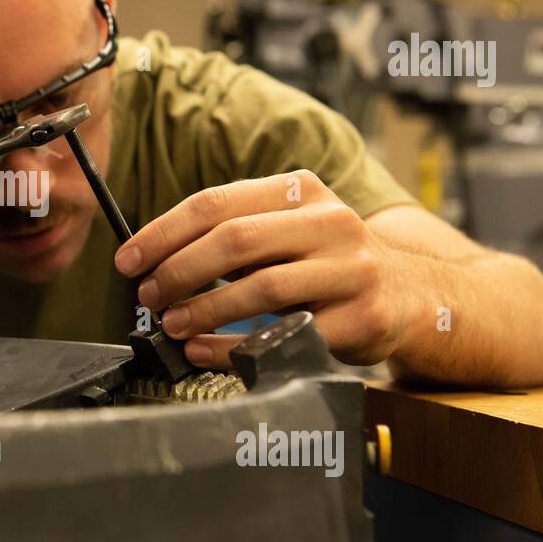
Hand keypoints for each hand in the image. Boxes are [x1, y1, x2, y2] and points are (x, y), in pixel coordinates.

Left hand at [114, 170, 411, 367]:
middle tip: (148, 295)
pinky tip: (204, 350)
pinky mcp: (362, 318)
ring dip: (203, 309)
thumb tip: (154, 260)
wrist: (413, 295)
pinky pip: (285, 336)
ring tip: (171, 323)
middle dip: (179, 270)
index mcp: (302, 190)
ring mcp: (351, 270)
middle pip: (235, 241)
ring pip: (261, 287)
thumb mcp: (289, 230)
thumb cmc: (330, 263)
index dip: (163, 232)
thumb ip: (234, 235)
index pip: (216, 203)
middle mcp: (331, 222)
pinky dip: (234, 347)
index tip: (129, 259)